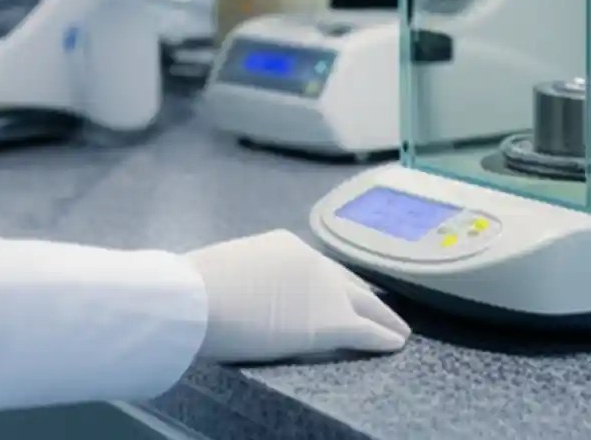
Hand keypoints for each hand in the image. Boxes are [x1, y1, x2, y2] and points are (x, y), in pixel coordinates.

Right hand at [184, 230, 409, 363]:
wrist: (194, 298)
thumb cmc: (193, 287)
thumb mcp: (228, 270)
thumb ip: (248, 278)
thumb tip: (241, 291)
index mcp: (286, 246)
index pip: (322, 268)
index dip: (339, 284)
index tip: (348, 294)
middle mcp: (312, 261)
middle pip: (350, 283)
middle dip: (368, 299)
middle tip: (383, 311)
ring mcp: (324, 290)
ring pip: (366, 305)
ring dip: (384, 319)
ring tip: (397, 330)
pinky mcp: (330, 321)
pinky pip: (365, 330)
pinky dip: (383, 338)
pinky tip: (394, 344)